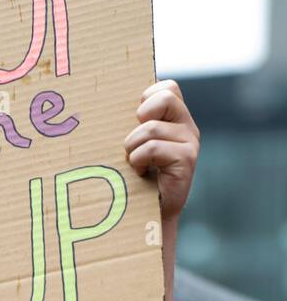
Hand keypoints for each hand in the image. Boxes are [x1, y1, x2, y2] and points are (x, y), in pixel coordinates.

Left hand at [124, 79, 199, 221]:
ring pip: (151, 128)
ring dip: (133, 146)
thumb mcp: (135, 144)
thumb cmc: (136, 177)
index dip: (148, 97)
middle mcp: (187, 126)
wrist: (150, 213)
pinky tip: (141, 173)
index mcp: (176, 118)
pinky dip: (138, 161)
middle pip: (165, 98)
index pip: (168, 87)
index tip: (137, 119)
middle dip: (141, 117)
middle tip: (134, 141)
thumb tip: (109, 103)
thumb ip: (135, 124)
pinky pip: (152, 148)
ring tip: (135, 162)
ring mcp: (190, 142)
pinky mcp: (187, 159)